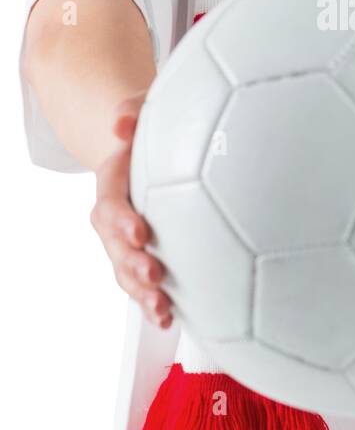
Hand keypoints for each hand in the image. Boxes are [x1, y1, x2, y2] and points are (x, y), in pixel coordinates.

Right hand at [90, 91, 174, 329]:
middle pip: (113, 245)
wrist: (150, 149)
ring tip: (160, 306)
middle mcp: (116, 216)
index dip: (121, 220)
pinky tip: (170, 318)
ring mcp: (127, 240)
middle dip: (131, 263)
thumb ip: (133, 111)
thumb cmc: (153, 132)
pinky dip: (154, 303)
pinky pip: (143, 283)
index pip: (110, 203)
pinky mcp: (145, 254)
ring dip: (140, 292)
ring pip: (124, 271)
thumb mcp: (145, 111)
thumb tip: (123, 121)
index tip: (139, 231)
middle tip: (153, 274)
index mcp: (114, 182)